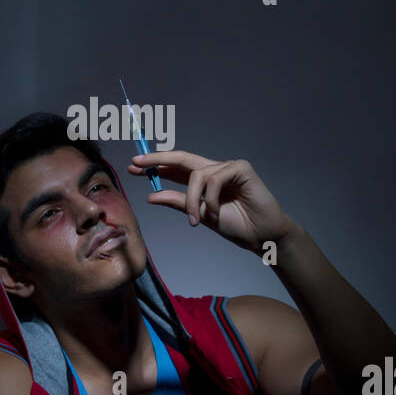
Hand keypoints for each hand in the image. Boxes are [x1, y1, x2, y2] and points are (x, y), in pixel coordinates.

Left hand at [127, 149, 295, 255]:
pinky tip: (215, 212)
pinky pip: (214, 178)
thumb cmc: (236, 226)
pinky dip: (210, 198)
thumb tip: (150, 195)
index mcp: (205, 180)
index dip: (156, 166)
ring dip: (192, 200)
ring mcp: (229, 167)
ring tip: (197, 220)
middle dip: (158, 159)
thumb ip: (178, 202)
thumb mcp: (199, 215)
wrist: (261, 236)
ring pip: (196, 174)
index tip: (133, 168)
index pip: (177, 168)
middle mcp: (215, 169)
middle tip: (137, 164)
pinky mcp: (241, 168)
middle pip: (182, 158)